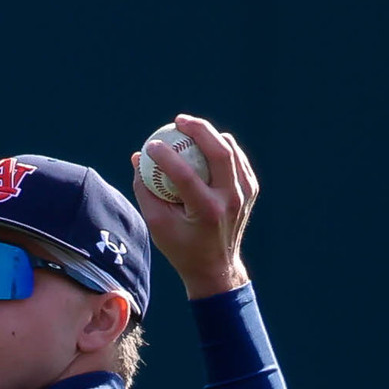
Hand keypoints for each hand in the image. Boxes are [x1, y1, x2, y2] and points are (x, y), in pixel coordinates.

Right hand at [135, 112, 259, 300]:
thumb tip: (137, 158)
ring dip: (211, 135)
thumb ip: (145, 191)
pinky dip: (222, 148)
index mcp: (206, 211)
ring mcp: (245, 194)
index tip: (152, 145)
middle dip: (198, 129)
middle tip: (178, 121)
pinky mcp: (250, 191)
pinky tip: (206, 144)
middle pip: (219, 152)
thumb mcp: (157, 225)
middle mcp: (230, 200)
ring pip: (231, 152)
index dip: (166, 156)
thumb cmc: (181, 247)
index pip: (185, 175)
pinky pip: (237, 160)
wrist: (215, 268)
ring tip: (191, 128)